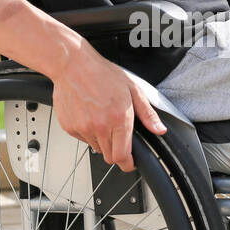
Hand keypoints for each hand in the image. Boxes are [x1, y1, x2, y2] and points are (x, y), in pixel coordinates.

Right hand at [51, 45, 167, 171]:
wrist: (73, 65)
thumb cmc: (102, 74)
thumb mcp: (133, 89)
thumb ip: (147, 114)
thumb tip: (160, 130)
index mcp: (119, 118)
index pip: (123, 156)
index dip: (128, 164)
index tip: (130, 163)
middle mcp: (100, 126)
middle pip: (110, 156)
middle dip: (117, 152)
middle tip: (118, 137)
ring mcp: (83, 128)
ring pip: (96, 148)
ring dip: (102, 141)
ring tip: (102, 119)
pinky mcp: (70, 127)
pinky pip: (83, 139)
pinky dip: (88, 133)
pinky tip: (90, 115)